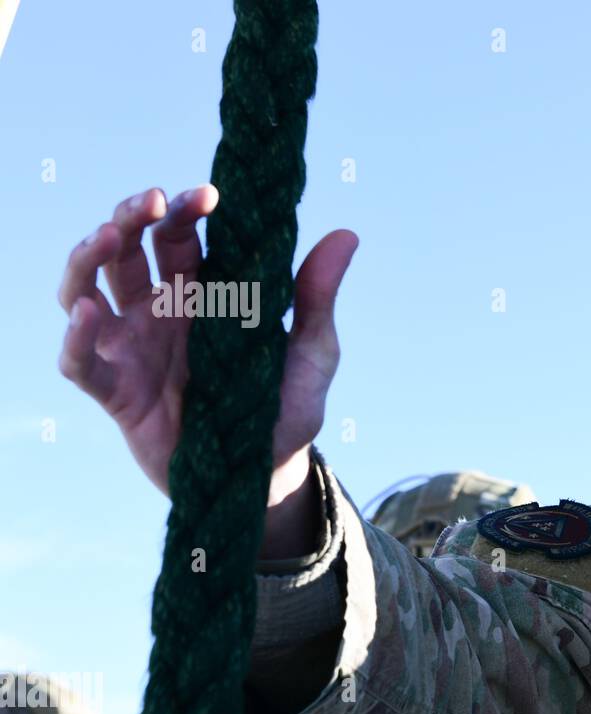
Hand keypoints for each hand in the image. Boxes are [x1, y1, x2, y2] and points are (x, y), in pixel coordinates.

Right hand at [56, 185, 357, 498]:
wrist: (268, 473)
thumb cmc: (287, 407)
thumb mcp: (312, 353)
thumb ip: (317, 298)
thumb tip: (347, 235)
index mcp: (205, 292)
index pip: (180, 234)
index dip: (185, 209)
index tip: (208, 196)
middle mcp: (162, 311)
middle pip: (128, 249)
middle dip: (132, 216)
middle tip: (149, 202)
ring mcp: (134, 348)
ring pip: (87, 289)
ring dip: (88, 259)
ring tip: (108, 240)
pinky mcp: (118, 392)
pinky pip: (81, 362)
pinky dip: (76, 337)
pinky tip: (89, 314)